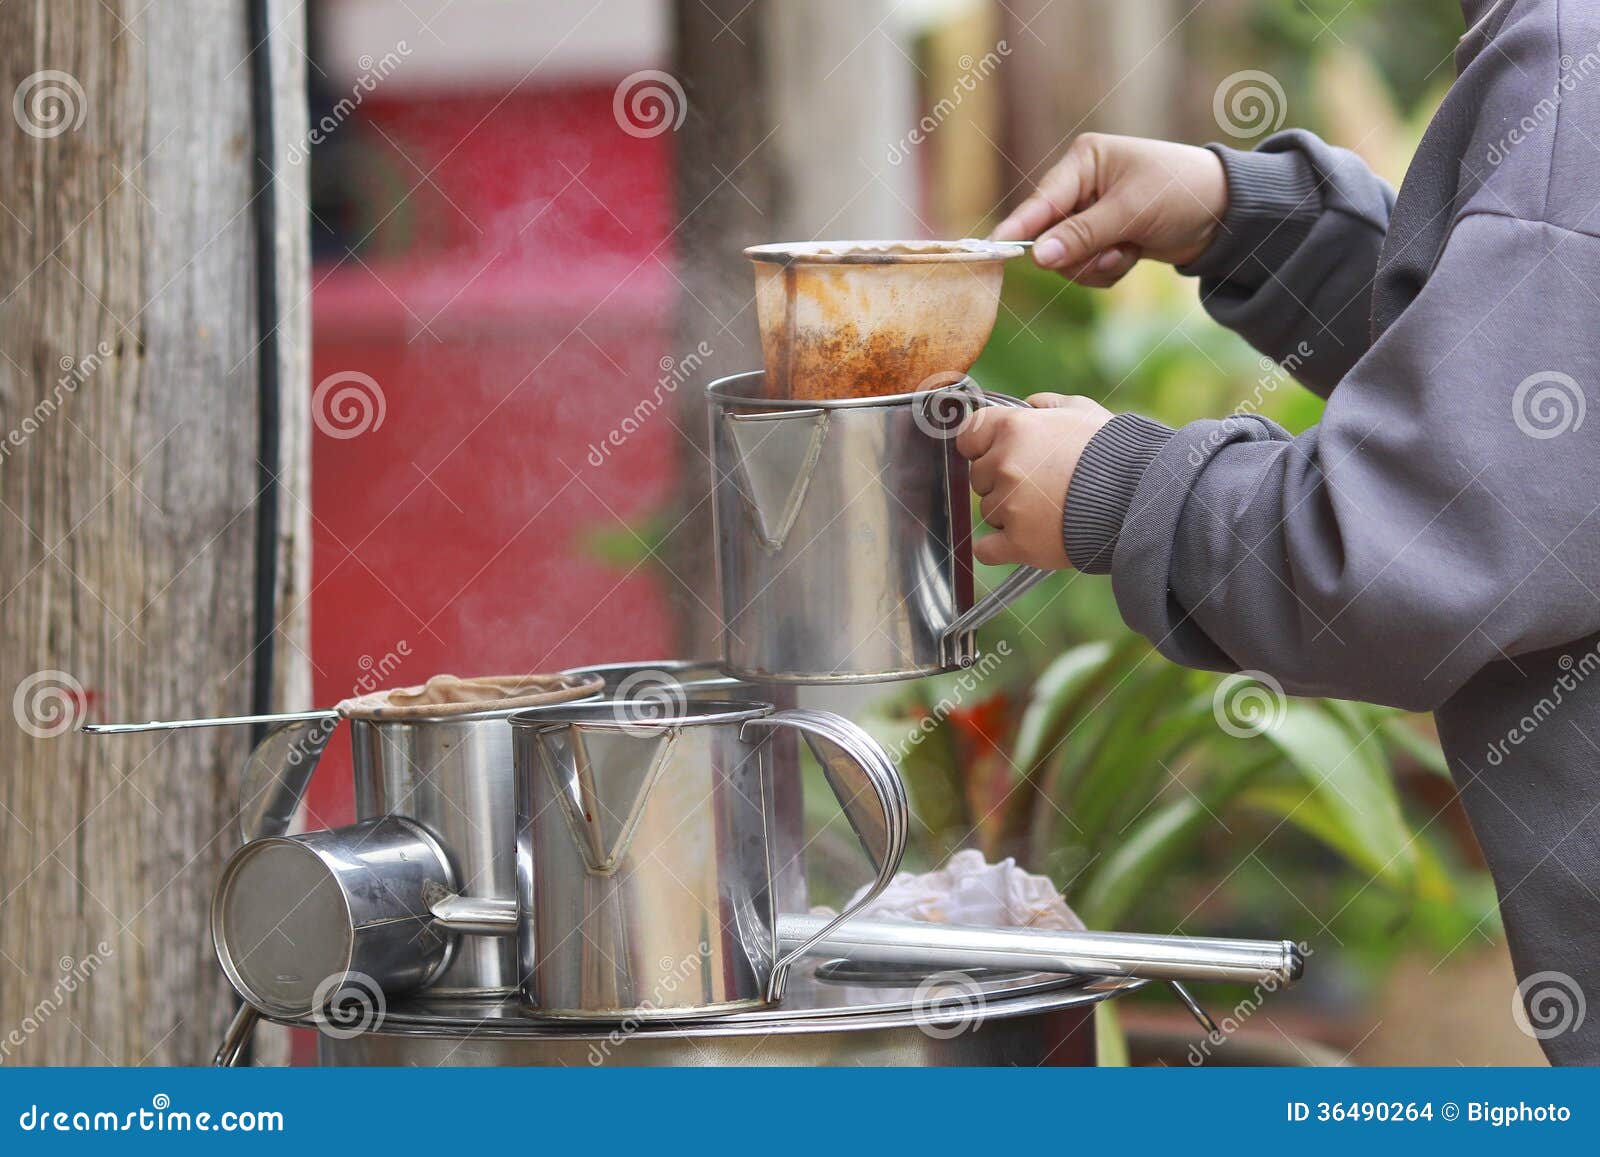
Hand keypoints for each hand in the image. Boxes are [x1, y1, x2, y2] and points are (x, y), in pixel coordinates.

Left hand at [955, 394, 1113, 568]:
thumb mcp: (1083, 412)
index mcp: (1013, 429)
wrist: (1139, 498)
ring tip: (1048, 510)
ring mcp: (1009, 506)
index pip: (969, 436)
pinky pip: (987, 549)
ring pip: (988, 512)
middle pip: (979, 478)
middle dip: (1000, 482)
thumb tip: (1029, 405)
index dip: (980, 447)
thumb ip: (1048, 404)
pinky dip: (998, 548)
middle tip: (1037, 485)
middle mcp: (1004, 465)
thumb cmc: (1114, 452)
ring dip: (1008, 513)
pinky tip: (1020, 540)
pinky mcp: (1019, 543)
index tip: (994, 455)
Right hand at [992, 133, 1226, 285]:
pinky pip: (1086, 268)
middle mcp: (1082, 186)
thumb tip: (1039, 257)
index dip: (1020, 227)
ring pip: (1067, 258)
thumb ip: (1083, 235)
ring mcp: (1091, 214)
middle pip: (1050, 236)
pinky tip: (1132, 255)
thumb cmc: (1181, 193)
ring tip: (1128, 252)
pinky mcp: (1104, 238)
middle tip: (1111, 253)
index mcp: (1084, 161)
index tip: (996, 249)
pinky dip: (1107, 270)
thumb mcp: (1131, 211)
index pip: (1042, 200)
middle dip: (1079, 254)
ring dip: (1096, 265)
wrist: (1226, 213)